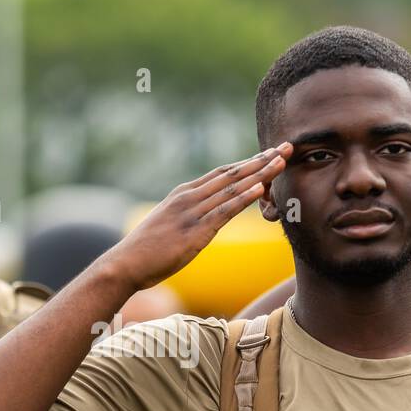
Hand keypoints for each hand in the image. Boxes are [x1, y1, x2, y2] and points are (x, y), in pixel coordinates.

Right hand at [102, 143, 292, 290]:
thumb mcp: (168, 226)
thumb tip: (203, 221)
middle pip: (231, 174)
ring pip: (232, 188)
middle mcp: (189, 197)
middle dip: (260, 160)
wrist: (125, 263)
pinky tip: (261, 188)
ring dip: (259, 173)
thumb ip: (187, 218)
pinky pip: (224, 211)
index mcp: (184, 194)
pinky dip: (244, 197)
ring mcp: (192, 213)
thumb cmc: (145, 251)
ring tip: (281, 161)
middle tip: (285, 147)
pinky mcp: (194, 231)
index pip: (222, 173)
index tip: (268, 154)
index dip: (248, 163)